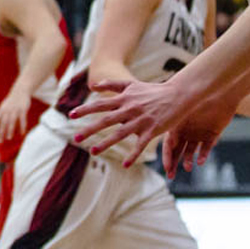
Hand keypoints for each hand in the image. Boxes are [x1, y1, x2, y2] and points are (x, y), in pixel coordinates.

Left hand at [0, 90, 32, 144]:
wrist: (20, 90)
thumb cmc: (10, 101)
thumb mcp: (3, 106)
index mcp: (1, 110)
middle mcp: (7, 110)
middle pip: (3, 123)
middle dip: (0, 132)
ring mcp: (15, 110)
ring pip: (11, 122)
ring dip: (10, 130)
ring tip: (8, 138)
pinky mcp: (22, 110)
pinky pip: (22, 120)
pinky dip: (22, 127)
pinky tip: (22, 133)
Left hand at [66, 78, 192, 169]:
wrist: (178, 94)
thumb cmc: (153, 91)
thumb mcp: (132, 84)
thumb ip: (112, 84)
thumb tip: (93, 86)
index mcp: (124, 99)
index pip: (100, 104)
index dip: (85, 109)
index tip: (71, 115)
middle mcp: (130, 110)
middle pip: (106, 120)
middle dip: (90, 129)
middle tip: (75, 138)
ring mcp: (141, 120)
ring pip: (120, 133)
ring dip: (106, 143)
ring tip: (92, 152)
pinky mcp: (152, 130)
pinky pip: (141, 144)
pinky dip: (133, 154)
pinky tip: (125, 164)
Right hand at [160, 93, 238, 178]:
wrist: (221, 91)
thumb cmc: (199, 96)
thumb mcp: (182, 110)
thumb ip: (170, 120)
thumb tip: (153, 127)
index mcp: (177, 125)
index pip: (169, 145)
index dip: (167, 157)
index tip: (166, 168)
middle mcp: (186, 131)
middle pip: (178, 151)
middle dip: (174, 164)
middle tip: (171, 176)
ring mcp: (199, 133)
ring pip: (192, 151)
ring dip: (188, 160)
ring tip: (188, 167)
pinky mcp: (212, 134)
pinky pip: (206, 148)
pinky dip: (203, 155)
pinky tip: (200, 161)